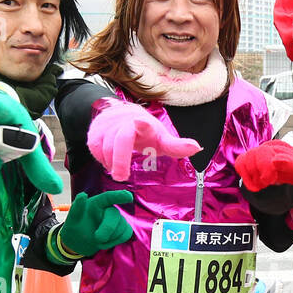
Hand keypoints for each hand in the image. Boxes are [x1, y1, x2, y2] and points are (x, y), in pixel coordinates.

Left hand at [58, 190, 133, 257]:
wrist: (80, 242)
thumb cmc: (76, 227)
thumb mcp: (72, 218)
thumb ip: (77, 207)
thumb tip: (82, 195)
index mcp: (97, 203)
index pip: (108, 197)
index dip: (119, 196)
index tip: (128, 197)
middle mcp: (109, 209)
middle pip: (114, 215)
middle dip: (107, 228)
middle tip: (97, 238)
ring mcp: (118, 219)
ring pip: (121, 227)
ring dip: (108, 238)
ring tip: (97, 240)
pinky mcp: (124, 229)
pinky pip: (125, 235)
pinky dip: (114, 242)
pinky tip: (105, 242)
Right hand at [86, 101, 200, 179]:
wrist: (118, 114)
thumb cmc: (144, 132)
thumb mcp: (161, 139)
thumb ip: (176, 146)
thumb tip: (197, 148)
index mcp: (145, 124)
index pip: (144, 124)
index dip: (143, 125)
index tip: (140, 123)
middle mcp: (126, 121)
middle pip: (121, 140)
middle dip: (121, 160)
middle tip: (121, 177)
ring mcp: (109, 125)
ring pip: (106, 147)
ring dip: (112, 162)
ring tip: (119, 168)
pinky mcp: (95, 130)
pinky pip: (95, 149)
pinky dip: (102, 159)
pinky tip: (109, 160)